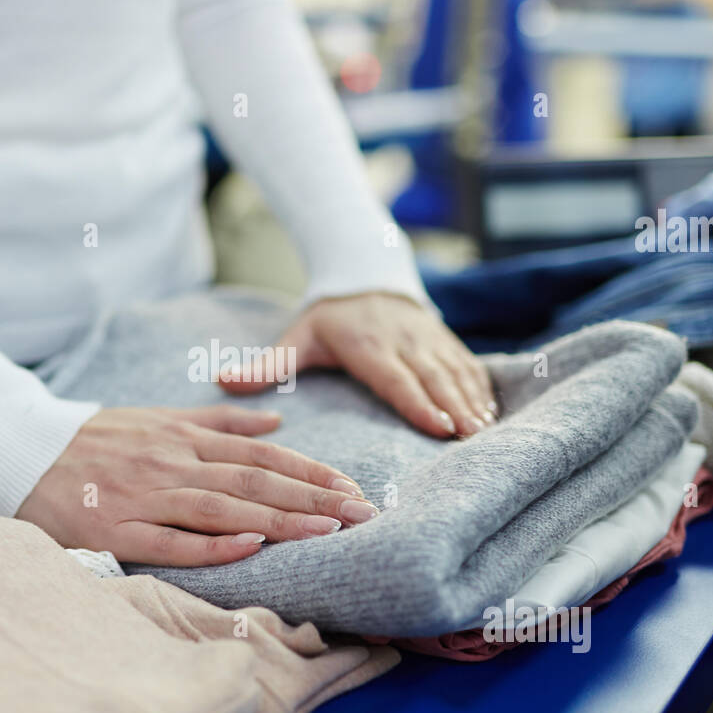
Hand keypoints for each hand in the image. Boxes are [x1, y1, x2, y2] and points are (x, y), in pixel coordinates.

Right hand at [15, 405, 378, 565]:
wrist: (22, 449)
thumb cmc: (97, 439)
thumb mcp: (158, 418)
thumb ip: (217, 421)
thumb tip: (275, 421)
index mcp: (183, 439)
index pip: (261, 455)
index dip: (310, 472)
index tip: (351, 487)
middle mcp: (171, 464)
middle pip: (253, 481)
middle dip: (311, 498)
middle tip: (360, 515)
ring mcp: (144, 497)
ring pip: (221, 508)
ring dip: (277, 519)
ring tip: (325, 531)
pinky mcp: (116, 530)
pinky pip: (170, 540)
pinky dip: (211, 543)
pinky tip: (249, 545)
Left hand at [218, 292, 496, 436]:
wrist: (363, 274)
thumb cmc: (328, 317)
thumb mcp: (297, 337)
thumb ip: (266, 364)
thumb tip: (221, 380)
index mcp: (368, 345)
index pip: (395, 376)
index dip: (418, 401)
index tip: (438, 426)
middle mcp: (403, 341)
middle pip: (432, 377)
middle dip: (454, 407)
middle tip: (471, 439)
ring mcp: (428, 338)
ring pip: (455, 371)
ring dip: (472, 401)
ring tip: (485, 432)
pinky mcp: (444, 339)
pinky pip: (467, 364)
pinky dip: (481, 388)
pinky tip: (491, 415)